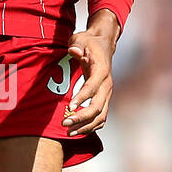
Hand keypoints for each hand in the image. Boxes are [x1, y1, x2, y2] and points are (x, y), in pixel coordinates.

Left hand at [62, 10, 119, 135]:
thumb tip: (73, 51)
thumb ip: (76, 45)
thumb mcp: (81, 39)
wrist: (103, 45)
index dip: (81, 98)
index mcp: (101, 71)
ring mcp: (107, 94)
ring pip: (100, 116)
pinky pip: (101, 118)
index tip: (68, 108)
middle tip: (64, 123)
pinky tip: (78, 131)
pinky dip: (91, 126)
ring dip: (85, 126)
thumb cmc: (89, 43)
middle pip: (97, 107)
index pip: (92, 88)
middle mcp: (107, 85)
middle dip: (81, 118)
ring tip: (69, 133)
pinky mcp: (104, 99)